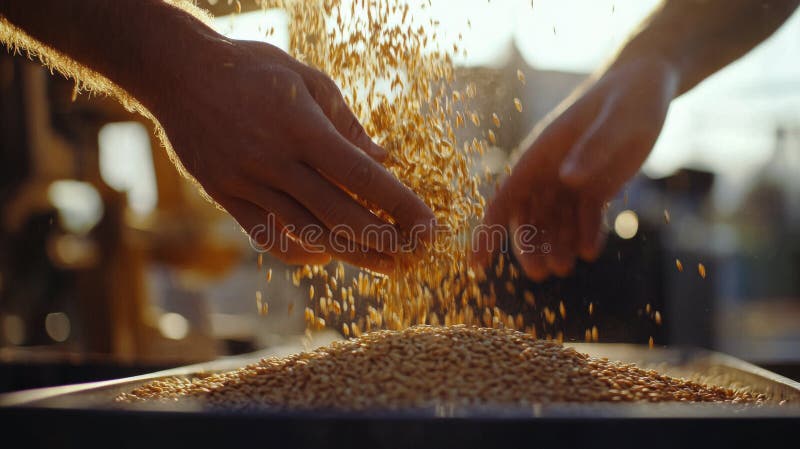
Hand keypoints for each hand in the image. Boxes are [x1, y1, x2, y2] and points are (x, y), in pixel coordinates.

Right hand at [147, 40, 435, 273]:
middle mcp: (276, 162)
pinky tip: (325, 254)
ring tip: (384, 265)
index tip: (428, 225)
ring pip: (307, 232)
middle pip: (339, 214)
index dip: (400, 205)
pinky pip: (267, 237)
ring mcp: (248, 184)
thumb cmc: (251, 70)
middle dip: (383, 241)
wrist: (178, 73)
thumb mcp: (307, 80)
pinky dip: (300, 251)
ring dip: (351, 254)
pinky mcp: (226, 197)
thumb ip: (346, 124)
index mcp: (302, 128)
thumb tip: (383, 160)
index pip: (362, 177)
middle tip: (414, 255)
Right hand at [473, 57, 679, 280]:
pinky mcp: (595, 190)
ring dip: (555, 247)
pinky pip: (585, 220)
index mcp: (539, 155)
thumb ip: (593, 147)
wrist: (647, 86)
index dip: (487, 232)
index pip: (503, 199)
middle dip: (528, 247)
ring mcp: (571, 184)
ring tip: (565, 268)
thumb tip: (566, 178)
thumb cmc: (628, 95)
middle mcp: (549, 173)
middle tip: (542, 273)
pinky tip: (590, 251)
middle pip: (526, 218)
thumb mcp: (615, 119)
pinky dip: (585, 235)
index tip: (477, 264)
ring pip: (553, 224)